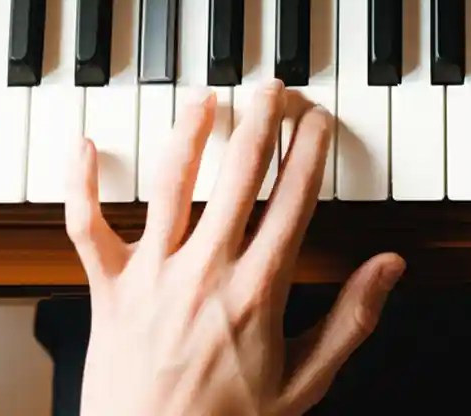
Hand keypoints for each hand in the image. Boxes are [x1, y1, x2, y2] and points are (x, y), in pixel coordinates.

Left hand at [65, 81, 404, 415]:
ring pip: (170, 185)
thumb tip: (389, 267)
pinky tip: (86, 146)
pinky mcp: (107, 289)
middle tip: (273, 88)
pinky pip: (85, 227)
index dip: (309, 152)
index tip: (318, 121)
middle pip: (238, 176)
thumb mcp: (306, 381)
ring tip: (207, 98)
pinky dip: (80, 184)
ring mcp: (152, 276)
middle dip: (260, 122)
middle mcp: (205, 271)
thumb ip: (352, 319)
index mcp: (258, 290)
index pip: (293, 200)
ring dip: (190, 134)